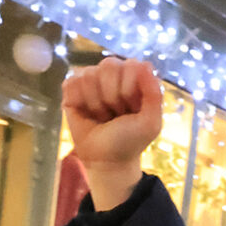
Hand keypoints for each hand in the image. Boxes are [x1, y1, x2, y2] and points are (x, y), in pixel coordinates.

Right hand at [61, 57, 163, 209]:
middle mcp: (113, 73)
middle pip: (108, 66)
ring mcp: (92, 79)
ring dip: (95, 103)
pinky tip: (85, 113)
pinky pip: (71, 83)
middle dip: (112, 97)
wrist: (106, 160)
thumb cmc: (130, 140)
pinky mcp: (72, 88)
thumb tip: (145, 64)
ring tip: (102, 116)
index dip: (129, 89)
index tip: (132, 109)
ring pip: (88, 76)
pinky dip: (77, 102)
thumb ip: (154, 94)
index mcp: (135, 77)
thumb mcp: (150, 123)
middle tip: (116, 114)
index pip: (131, 65)